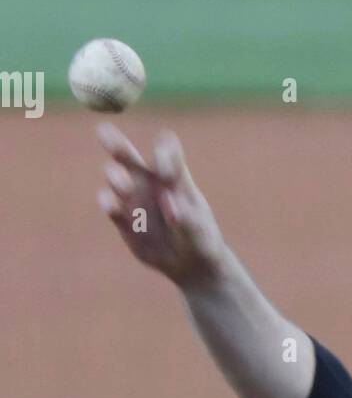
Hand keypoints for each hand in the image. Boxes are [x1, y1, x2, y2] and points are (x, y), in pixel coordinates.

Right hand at [95, 124, 225, 287]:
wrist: (191, 266)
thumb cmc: (201, 241)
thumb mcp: (201, 229)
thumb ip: (189, 217)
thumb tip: (172, 208)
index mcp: (173, 176)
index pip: (165, 150)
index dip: (163, 154)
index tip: (168, 175)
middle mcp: (149, 182)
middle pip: (128, 155)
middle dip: (116, 142)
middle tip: (103, 130)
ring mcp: (133, 199)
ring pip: (115, 177)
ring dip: (116, 178)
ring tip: (125, 187)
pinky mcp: (123, 219)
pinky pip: (110, 206)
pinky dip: (108, 204)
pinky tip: (111, 205)